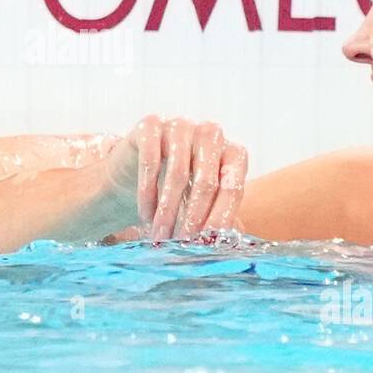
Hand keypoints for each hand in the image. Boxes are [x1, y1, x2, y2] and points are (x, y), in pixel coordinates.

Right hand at [101, 116, 247, 241]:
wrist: (139, 168)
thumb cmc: (182, 189)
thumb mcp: (205, 203)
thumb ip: (220, 218)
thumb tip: (228, 246)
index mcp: (234, 153)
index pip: (232, 188)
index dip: (219, 218)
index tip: (207, 245)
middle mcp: (211, 134)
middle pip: (206, 182)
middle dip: (193, 219)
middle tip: (181, 244)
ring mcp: (181, 125)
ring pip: (178, 174)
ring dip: (167, 211)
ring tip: (159, 236)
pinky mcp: (152, 125)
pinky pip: (150, 162)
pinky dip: (147, 194)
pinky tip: (145, 215)